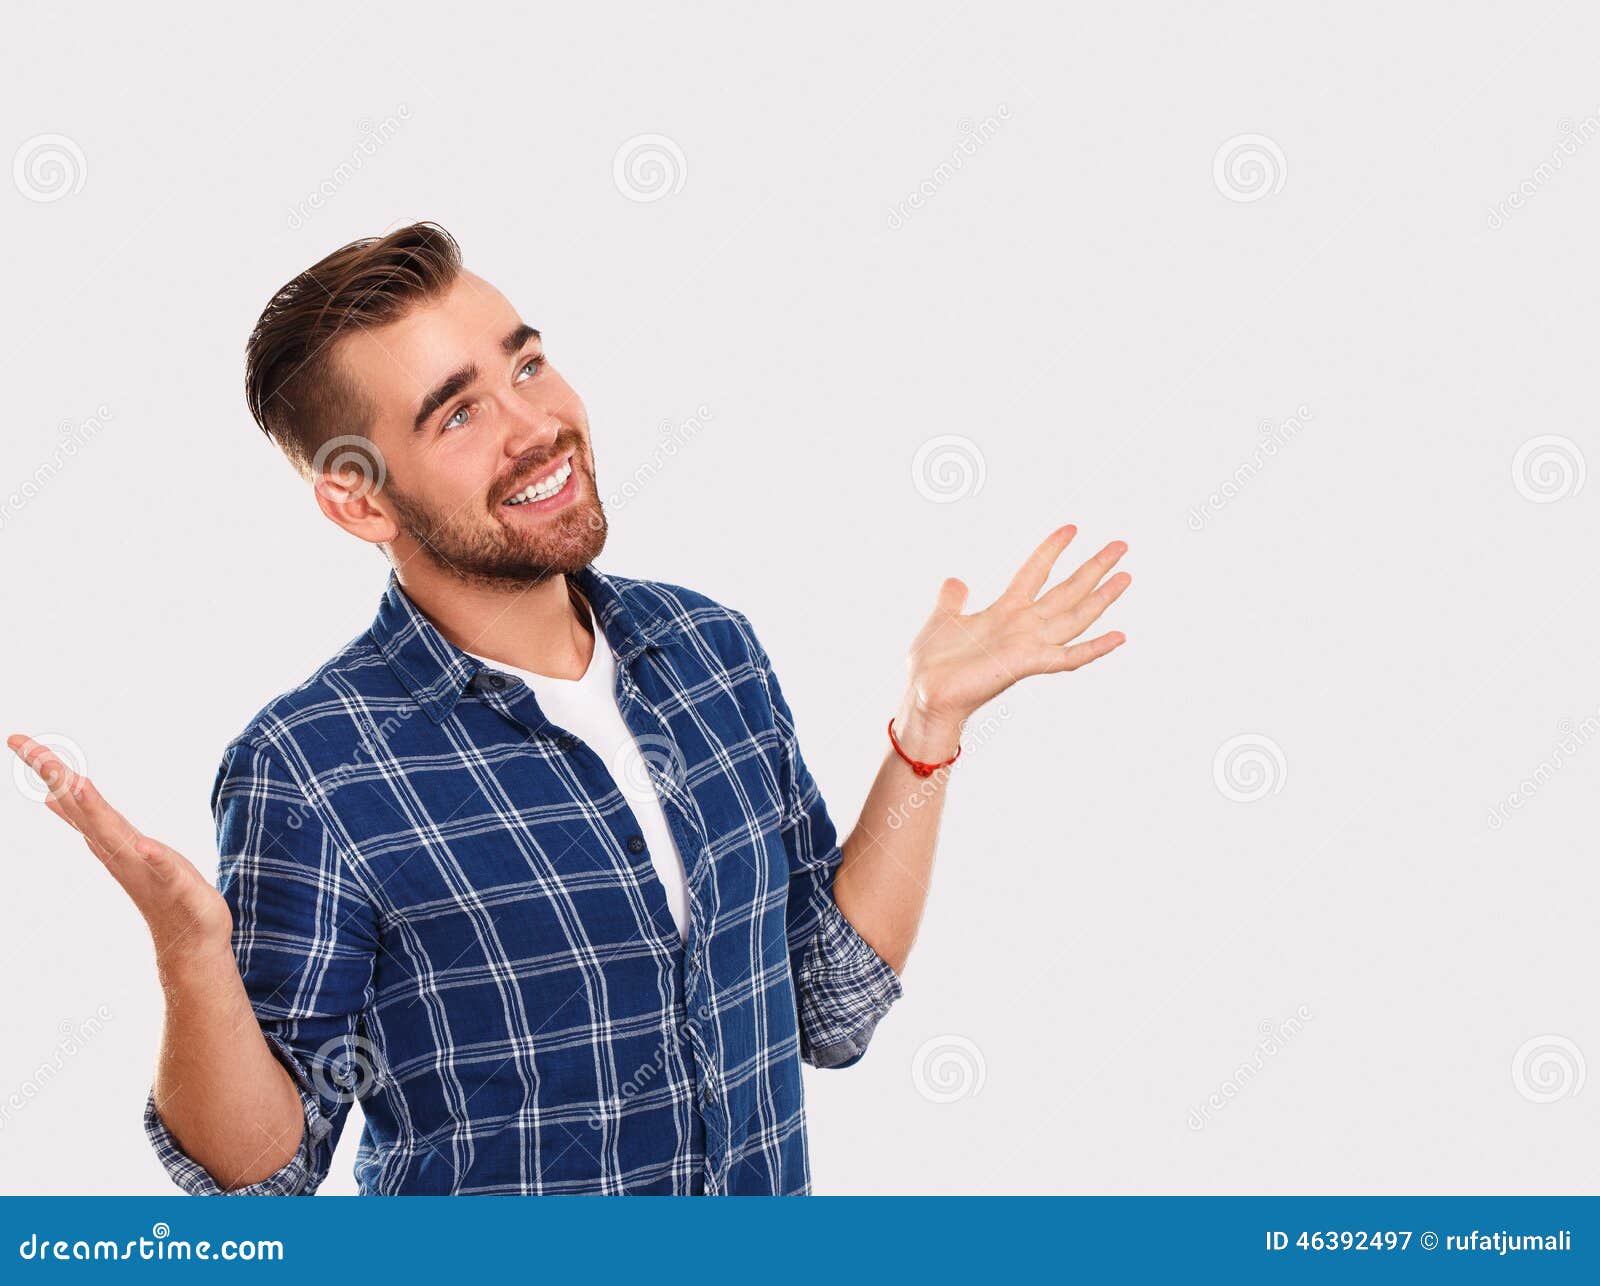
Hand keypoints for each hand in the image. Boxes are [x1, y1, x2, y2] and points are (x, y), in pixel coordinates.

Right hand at [8, 734, 232, 967]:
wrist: (189, 936)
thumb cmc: (157, 886)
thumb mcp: (120, 844)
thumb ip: (89, 821)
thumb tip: (56, 795)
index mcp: (109, 836)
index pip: (71, 796)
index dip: (46, 767)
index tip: (17, 738)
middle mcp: (119, 850)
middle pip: (84, 809)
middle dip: (58, 778)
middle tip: (31, 749)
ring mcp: (145, 868)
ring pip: (115, 835)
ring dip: (96, 812)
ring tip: (77, 784)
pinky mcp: (177, 885)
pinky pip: (164, 870)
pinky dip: (154, 858)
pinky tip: (144, 846)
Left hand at [902, 524, 1130, 729]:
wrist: (926, 694)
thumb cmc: (933, 665)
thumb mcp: (943, 620)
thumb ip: (953, 600)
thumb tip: (955, 580)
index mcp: (1003, 612)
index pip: (1034, 572)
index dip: (1051, 550)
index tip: (1071, 528)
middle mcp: (1022, 626)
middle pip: (1066, 590)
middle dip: (1093, 568)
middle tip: (1120, 545)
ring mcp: (1028, 645)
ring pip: (1074, 617)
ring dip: (1101, 598)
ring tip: (1126, 576)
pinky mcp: (1026, 664)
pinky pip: (1068, 657)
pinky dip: (1094, 648)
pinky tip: (1119, 636)